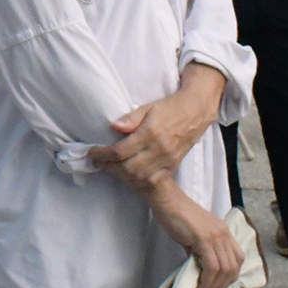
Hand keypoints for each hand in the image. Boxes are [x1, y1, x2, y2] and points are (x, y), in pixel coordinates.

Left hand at [89, 66, 223, 186]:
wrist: (196, 111)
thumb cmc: (170, 107)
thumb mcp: (148, 107)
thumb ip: (130, 118)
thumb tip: (113, 127)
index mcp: (151, 133)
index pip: (121, 151)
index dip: (103, 154)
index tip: (92, 153)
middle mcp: (160, 149)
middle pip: (128, 168)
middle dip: (109, 167)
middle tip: (98, 161)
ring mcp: (168, 160)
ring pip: (139, 177)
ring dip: (121, 175)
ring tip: (110, 167)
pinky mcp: (173, 165)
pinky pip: (152, 179)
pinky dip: (137, 180)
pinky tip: (128, 174)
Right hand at [146, 184, 242, 287]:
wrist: (166, 199)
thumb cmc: (176, 214)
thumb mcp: (194, 235)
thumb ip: (200, 251)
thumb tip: (199, 270)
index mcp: (224, 232)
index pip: (238, 258)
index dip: (231, 276)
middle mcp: (224, 234)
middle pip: (233, 267)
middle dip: (223, 286)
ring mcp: (216, 236)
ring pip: (224, 269)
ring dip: (215, 287)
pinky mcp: (204, 239)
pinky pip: (212, 266)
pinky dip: (207, 281)